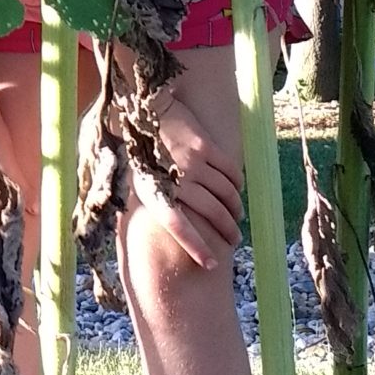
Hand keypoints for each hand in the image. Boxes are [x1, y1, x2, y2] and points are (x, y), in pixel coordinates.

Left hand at [134, 97, 243, 271]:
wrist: (142, 110)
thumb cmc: (137, 150)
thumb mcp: (136, 181)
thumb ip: (152, 203)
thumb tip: (167, 229)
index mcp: (155, 192)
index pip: (179, 228)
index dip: (196, 247)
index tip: (211, 264)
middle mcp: (175, 179)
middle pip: (211, 212)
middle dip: (227, 229)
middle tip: (234, 239)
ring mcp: (192, 162)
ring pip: (224, 192)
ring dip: (235, 207)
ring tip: (237, 215)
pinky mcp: (204, 146)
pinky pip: (229, 170)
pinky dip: (237, 183)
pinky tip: (238, 188)